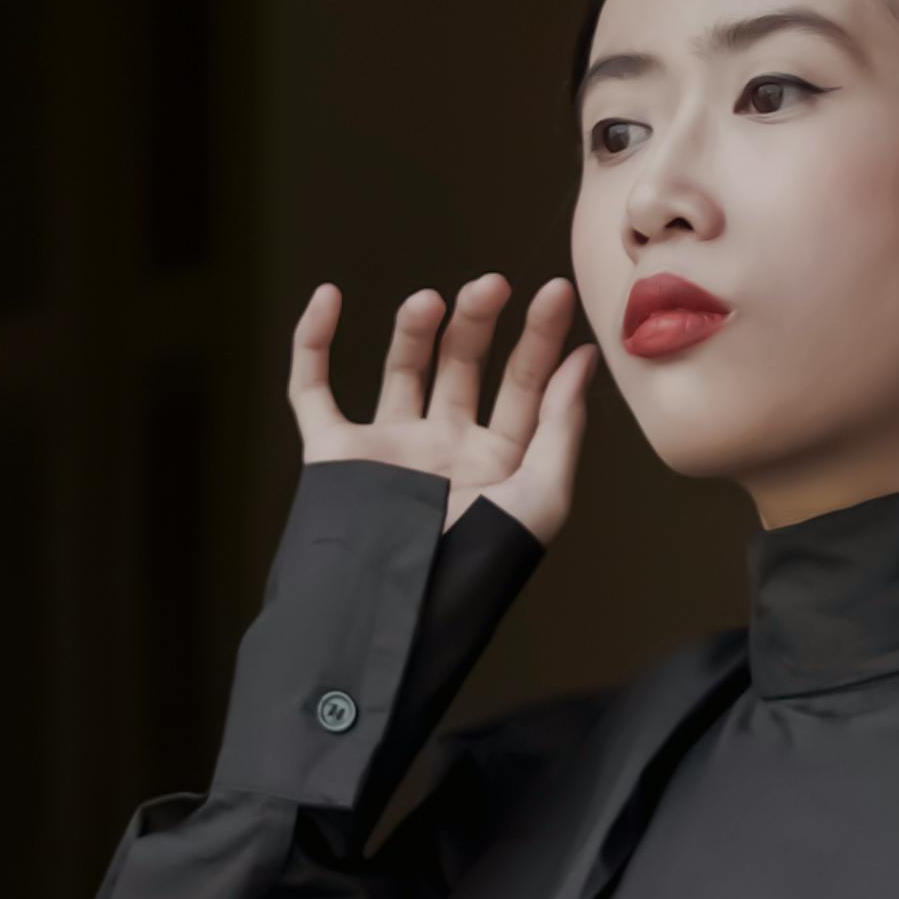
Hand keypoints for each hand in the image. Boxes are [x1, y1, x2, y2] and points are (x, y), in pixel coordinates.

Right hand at [287, 272, 592, 540]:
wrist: (399, 614)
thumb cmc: (479, 566)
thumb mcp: (542, 497)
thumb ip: (562, 428)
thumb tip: (585, 360)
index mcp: (498, 459)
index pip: (525, 384)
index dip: (542, 337)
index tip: (556, 293)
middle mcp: (445, 447)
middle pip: (464, 365)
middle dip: (479, 322)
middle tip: (492, 284)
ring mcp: (390, 448)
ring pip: (402, 368)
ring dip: (416, 328)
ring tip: (431, 301)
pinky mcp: (335, 456)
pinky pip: (313, 390)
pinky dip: (312, 342)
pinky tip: (328, 298)